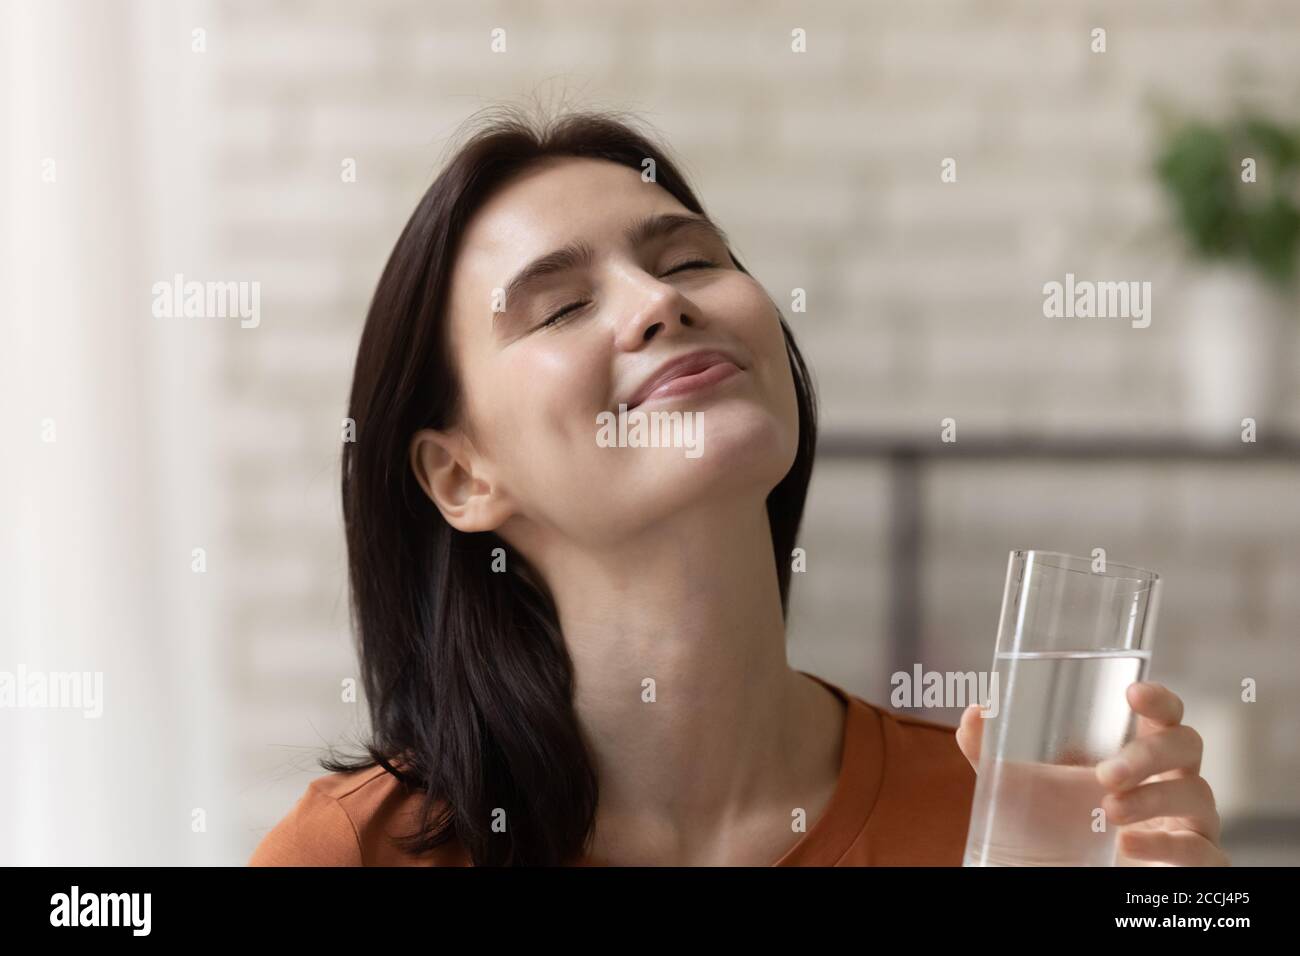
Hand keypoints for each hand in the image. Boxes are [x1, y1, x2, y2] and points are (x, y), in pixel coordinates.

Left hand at [956, 681, 1229, 865]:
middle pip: (1186, 745)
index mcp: (1134, 749)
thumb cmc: (1043, 821)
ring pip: (1197, 794)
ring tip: (1109, 813)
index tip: (1133, 693)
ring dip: (1153, 800)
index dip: (1159, 699)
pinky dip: (1169, 845)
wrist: (1048, 872)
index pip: (1164, 714)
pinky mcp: (1195, 860)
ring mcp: (1187, 820)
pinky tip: (1129, 845)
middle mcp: (1169, 778)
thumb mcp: (1010, 782)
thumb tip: (977, 711)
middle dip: (1149, 755)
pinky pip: (1204, 849)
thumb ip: (987, 747)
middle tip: (1105, 775)